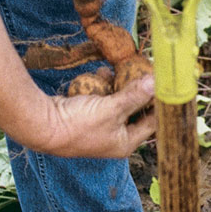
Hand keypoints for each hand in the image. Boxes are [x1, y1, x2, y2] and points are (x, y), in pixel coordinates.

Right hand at [36, 73, 155, 157]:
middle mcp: (116, 137)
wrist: (42, 125)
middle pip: (137, 111)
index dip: (161, 104)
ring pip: (120, 102)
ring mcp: (102, 126)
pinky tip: (104, 72)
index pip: (153, 123)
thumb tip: (157, 84)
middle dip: (142, 91)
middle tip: (150, 72)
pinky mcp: (89, 114)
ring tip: (129, 68)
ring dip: (123, 86)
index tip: (169, 85)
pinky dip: (105, 86)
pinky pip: (104, 98)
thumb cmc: (78, 124)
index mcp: (126, 143)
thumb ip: (135, 96)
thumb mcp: (111, 109)